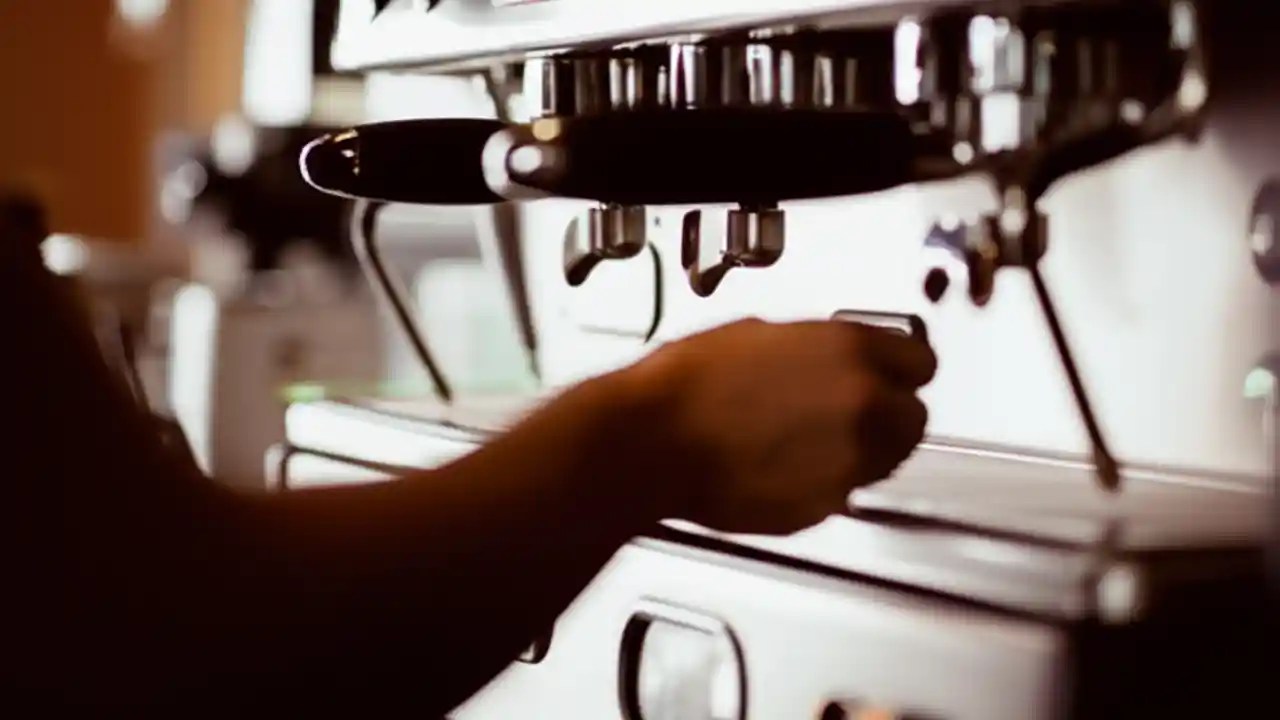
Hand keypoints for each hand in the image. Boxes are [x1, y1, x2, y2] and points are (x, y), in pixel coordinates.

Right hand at [624, 318, 935, 534]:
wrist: (651, 442)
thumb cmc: (687, 386)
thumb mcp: (762, 333)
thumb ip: (820, 348)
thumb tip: (832, 356)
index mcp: (851, 352)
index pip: (922, 361)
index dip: (902, 367)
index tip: (893, 372)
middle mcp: (862, 406)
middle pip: (915, 417)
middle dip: (890, 412)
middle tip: (854, 409)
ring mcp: (848, 461)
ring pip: (888, 458)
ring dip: (865, 447)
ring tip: (814, 438)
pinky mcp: (826, 505)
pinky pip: (846, 490)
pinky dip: (826, 480)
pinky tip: (785, 463)